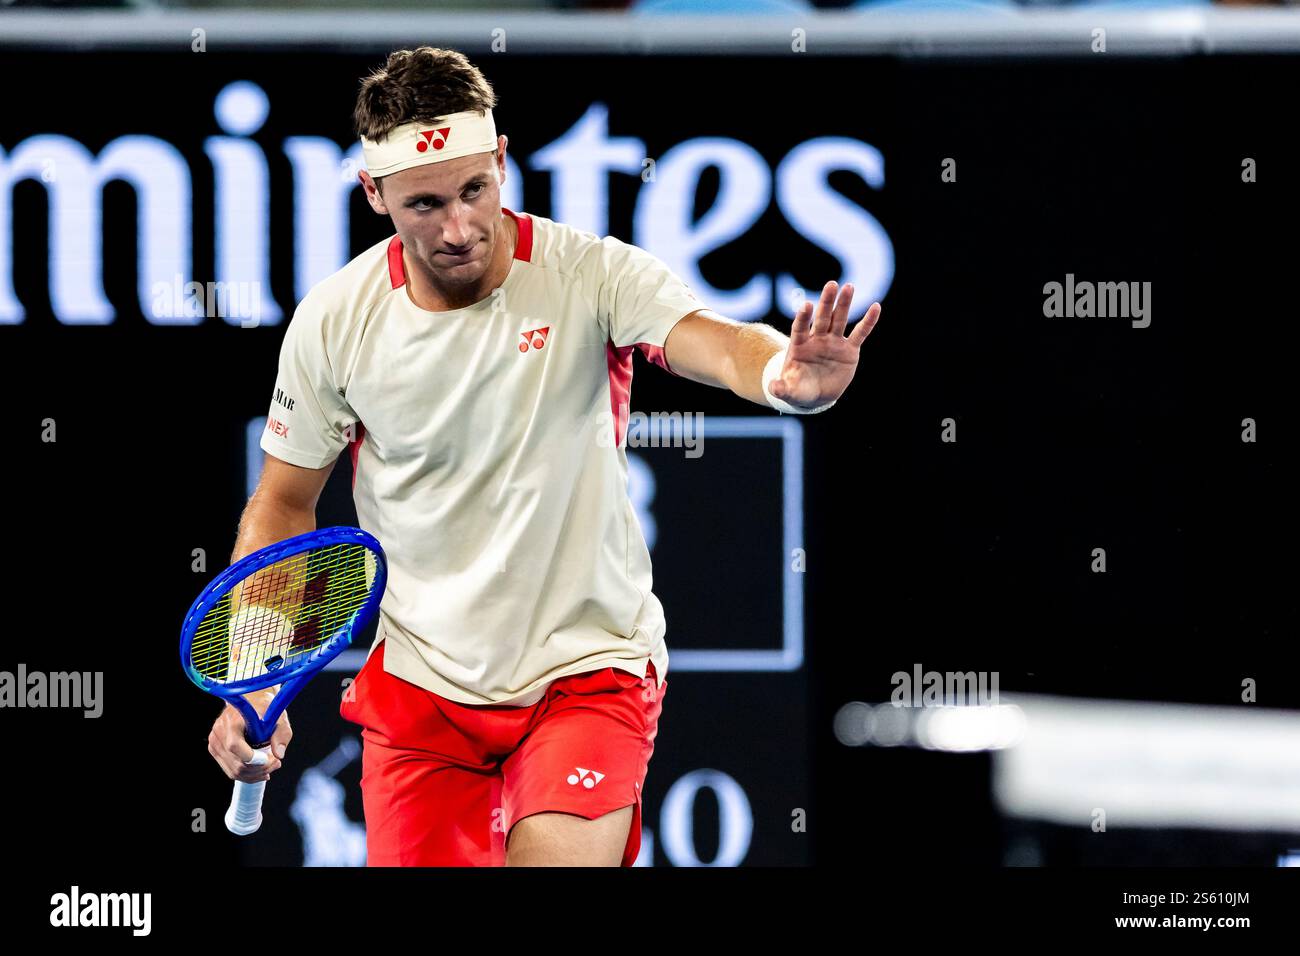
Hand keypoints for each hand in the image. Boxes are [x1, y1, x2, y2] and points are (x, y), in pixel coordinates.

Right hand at [207, 689, 292, 782]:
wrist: (250, 700)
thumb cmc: (263, 706)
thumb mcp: (278, 716)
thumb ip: (281, 734)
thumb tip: (279, 754)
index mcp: (231, 721)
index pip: (235, 747)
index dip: (255, 759)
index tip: (273, 759)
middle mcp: (219, 732)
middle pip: (236, 764)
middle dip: (260, 769)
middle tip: (276, 763)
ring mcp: (215, 742)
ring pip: (233, 771)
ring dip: (254, 774)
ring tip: (270, 767)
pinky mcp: (215, 750)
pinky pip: (230, 770)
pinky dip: (246, 774)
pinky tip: (259, 769)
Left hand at [768, 281, 880, 408]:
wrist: (815, 394)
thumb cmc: (798, 389)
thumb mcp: (789, 391)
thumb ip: (781, 388)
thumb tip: (773, 387)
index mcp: (800, 345)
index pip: (800, 328)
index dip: (803, 317)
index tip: (806, 305)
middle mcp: (817, 339)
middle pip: (821, 317)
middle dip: (826, 302)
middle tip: (831, 284)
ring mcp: (833, 342)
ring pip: (839, 319)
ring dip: (844, 303)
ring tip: (849, 287)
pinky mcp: (849, 350)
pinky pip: (860, 334)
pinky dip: (868, 321)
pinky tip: (875, 307)